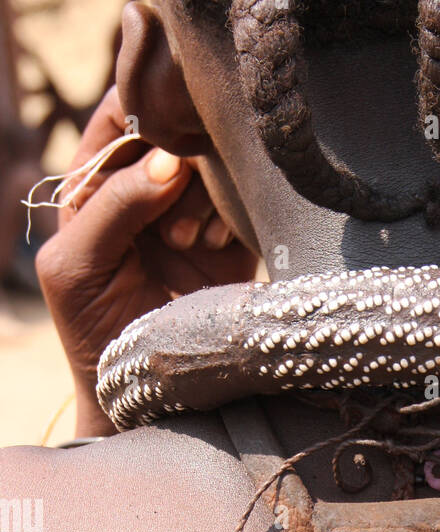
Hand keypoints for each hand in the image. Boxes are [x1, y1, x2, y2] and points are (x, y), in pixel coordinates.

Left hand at [36, 87, 258, 436]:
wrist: (146, 396)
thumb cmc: (94, 332)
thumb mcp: (78, 264)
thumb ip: (112, 204)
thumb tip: (169, 156)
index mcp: (97, 186)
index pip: (118, 117)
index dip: (138, 109)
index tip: (158, 132)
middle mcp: (149, 192)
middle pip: (175, 133)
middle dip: (174, 162)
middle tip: (168, 206)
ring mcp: (193, 216)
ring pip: (213, 165)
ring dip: (200, 196)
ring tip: (185, 244)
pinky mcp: (233, 242)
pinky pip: (244, 202)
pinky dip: (230, 215)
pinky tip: (212, 248)